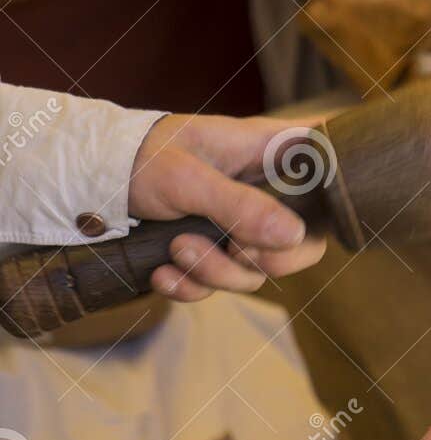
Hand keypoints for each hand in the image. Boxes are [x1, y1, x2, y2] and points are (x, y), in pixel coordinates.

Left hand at [128, 114, 326, 303]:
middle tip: (235, 250)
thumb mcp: (187, 178)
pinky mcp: (213, 254)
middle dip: (267, 260)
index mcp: (266, 153)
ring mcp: (239, 227)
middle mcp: (262, 192)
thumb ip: (241, 206)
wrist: (90, 183)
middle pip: (303, 242)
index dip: (332, 198)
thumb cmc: (139, 157)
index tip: (301, 220)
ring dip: (214, 271)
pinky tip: (163, 272)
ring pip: (256, 272)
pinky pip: (219, 286)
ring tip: (177, 249)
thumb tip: (294, 236)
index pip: (328, 167)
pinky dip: (190, 286)